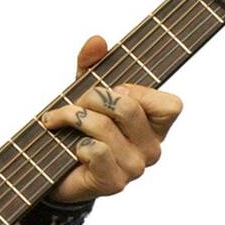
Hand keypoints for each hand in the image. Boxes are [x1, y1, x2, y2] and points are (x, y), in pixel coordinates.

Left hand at [39, 35, 182, 202]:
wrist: (52, 173)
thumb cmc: (76, 131)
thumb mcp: (84, 91)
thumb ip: (92, 65)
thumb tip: (97, 40)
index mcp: (156, 127)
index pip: (172, 105)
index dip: (139, 91)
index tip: (113, 90)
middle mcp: (151, 150)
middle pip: (129, 108)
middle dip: (93, 97)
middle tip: (75, 103)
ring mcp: (134, 169)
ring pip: (105, 127)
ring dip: (72, 117)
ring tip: (56, 119)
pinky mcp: (113, 183)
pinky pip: (95, 150)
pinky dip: (75, 143)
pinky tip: (68, 148)